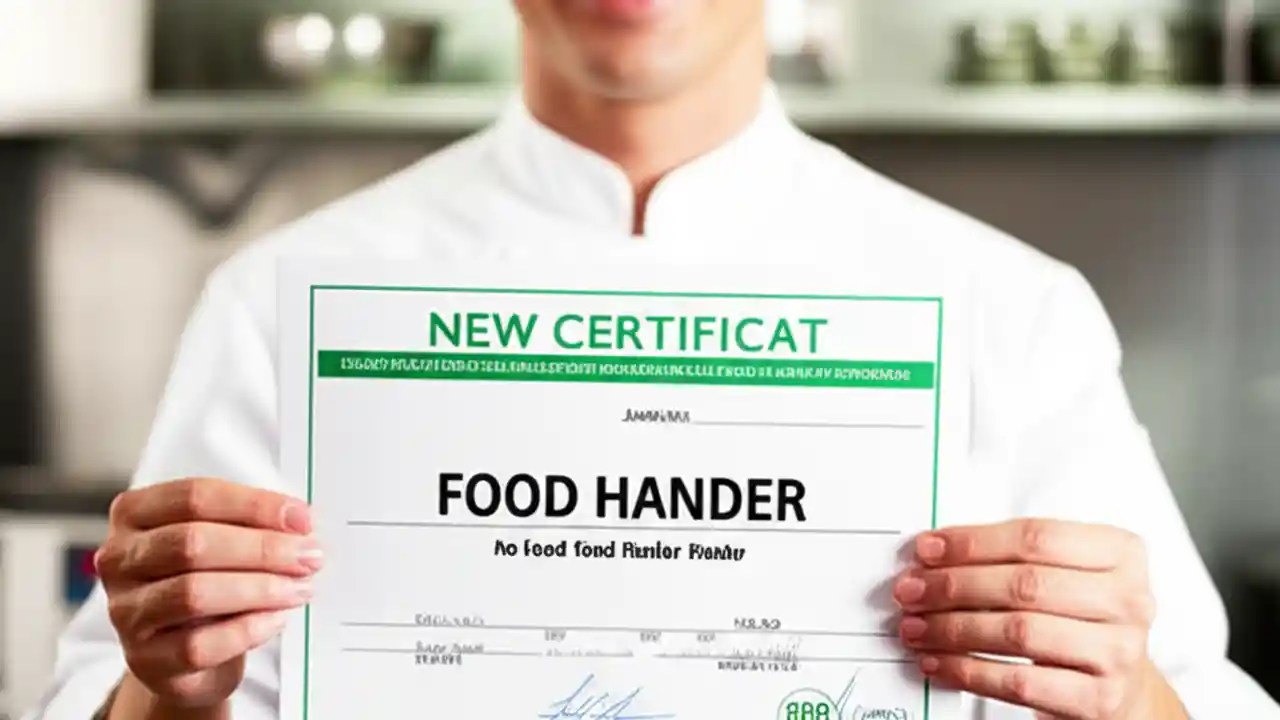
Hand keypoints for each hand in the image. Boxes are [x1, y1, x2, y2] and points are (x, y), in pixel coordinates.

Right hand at [95, 478, 321, 711]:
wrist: (185, 654)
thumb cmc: (207, 580)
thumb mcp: (222, 541)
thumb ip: (250, 524)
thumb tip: (299, 522)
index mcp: (135, 514)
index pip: (195, 497)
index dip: (254, 505)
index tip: (302, 518)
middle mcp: (119, 559)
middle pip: (193, 542)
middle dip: (263, 548)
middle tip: (309, 556)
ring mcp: (125, 611)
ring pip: (194, 593)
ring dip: (259, 588)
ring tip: (300, 587)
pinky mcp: (144, 659)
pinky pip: (199, 644)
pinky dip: (247, 629)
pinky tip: (276, 618)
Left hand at [893, 519, 1186, 719]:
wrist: (1120, 683)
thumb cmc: (1080, 616)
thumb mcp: (1064, 573)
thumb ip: (1011, 557)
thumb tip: (934, 555)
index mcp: (1121, 553)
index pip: (1036, 537)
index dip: (973, 542)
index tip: (928, 548)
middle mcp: (1128, 600)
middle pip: (1024, 584)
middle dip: (954, 586)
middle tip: (912, 590)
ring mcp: (1118, 652)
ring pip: (1018, 632)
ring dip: (953, 628)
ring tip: (917, 627)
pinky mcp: (1099, 699)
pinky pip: (1019, 682)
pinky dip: (968, 671)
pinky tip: (939, 662)